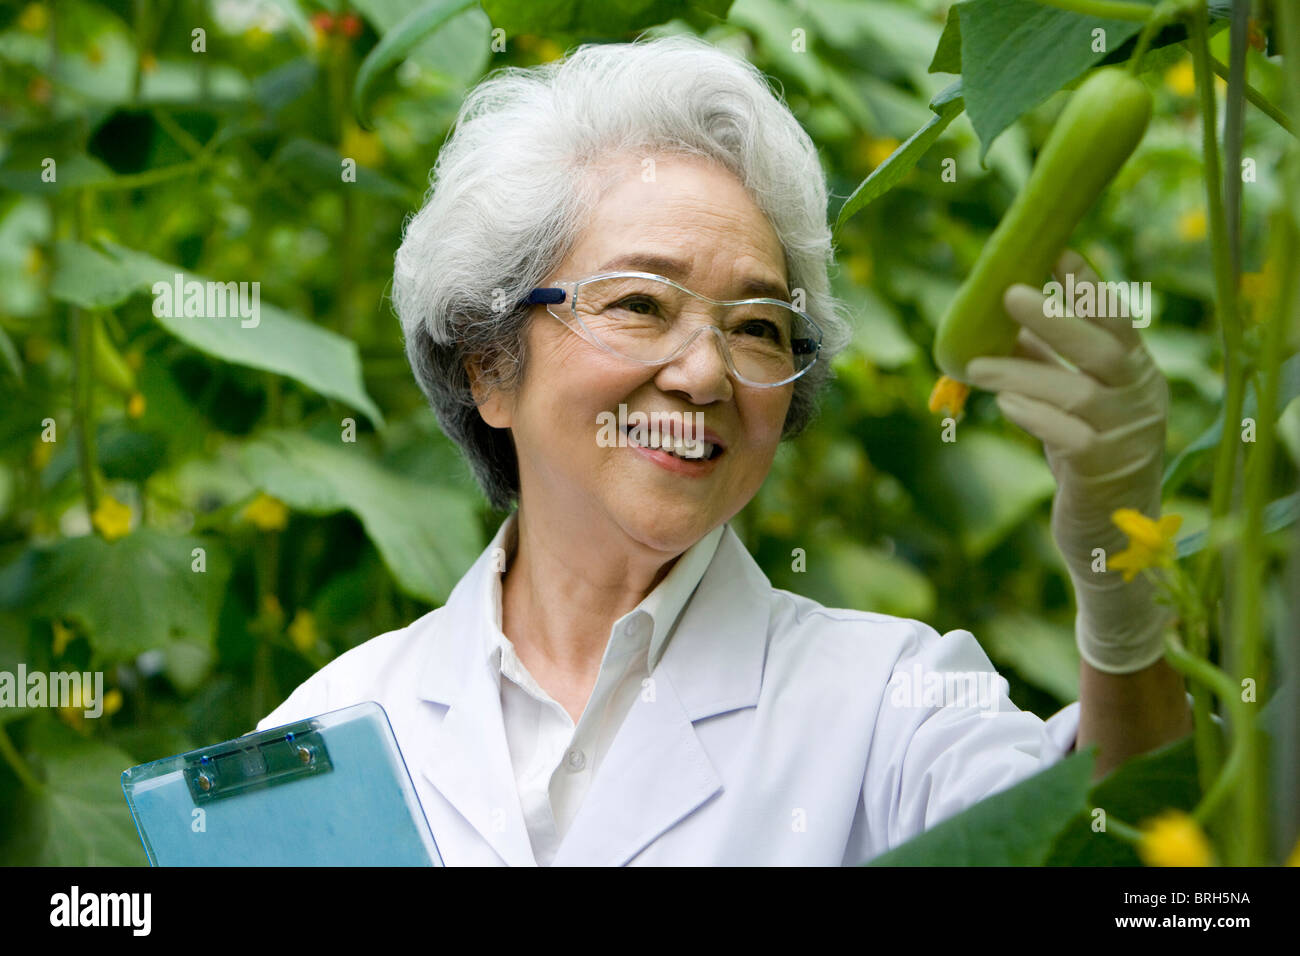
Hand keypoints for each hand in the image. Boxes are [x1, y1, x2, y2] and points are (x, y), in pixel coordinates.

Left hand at [962, 250, 1172, 673]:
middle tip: (1009, 293)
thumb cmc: (1084, 458)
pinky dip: (1033, 416)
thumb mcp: (1068, 403)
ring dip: (1022, 372)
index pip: (1119, 320)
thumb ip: (1044, 363)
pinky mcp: (1103, 472)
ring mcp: (1127, 437)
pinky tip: (1004, 405)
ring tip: (975, 364)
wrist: (1108, 538)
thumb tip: (999, 319)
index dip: (1088, 286)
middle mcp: (1142, 399)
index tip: (1055, 253)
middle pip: (1102, 349)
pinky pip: (1067, 436)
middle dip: (1054, 318)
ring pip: (1077, 393)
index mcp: (1138, 374)